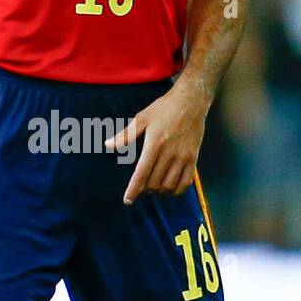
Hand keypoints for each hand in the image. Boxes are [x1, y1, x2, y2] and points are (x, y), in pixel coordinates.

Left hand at [106, 80, 208, 205]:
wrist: (191, 100)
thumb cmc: (164, 108)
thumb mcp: (142, 118)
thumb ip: (126, 135)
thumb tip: (107, 145)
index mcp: (154, 144)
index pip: (141, 173)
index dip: (133, 190)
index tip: (127, 200)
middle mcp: (169, 153)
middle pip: (154, 182)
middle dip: (144, 189)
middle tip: (140, 187)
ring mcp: (183, 157)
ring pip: (168, 185)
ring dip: (159, 191)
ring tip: (153, 187)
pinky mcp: (194, 158)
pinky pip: (186, 182)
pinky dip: (176, 190)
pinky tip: (169, 188)